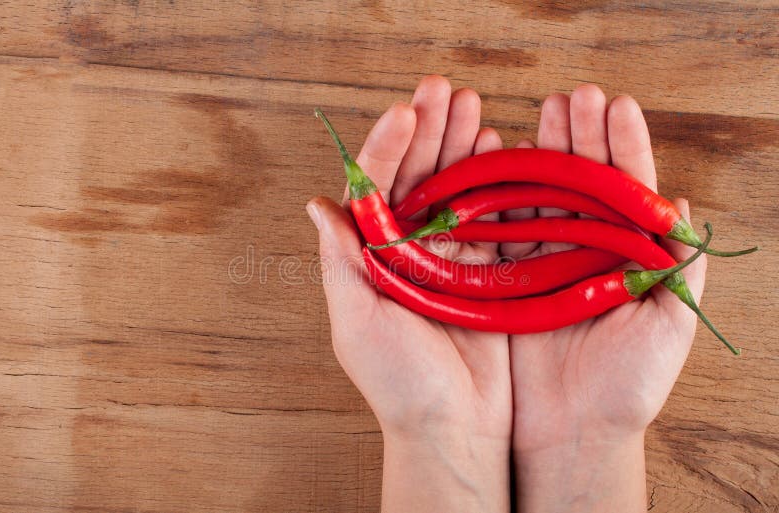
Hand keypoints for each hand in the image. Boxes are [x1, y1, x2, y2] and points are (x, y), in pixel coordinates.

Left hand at [308, 76, 510, 511]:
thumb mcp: (356, 323)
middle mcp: (408, 249)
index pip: (374, 187)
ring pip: (454, 188)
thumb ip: (341, 262)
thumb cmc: (397, 383)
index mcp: (371, 256)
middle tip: (443, 90)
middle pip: (416, 177)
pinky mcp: (488, 269)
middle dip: (428, 131)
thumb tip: (317, 204)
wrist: (453, 426)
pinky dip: (495, 183)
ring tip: (473, 108)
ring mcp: (449, 256)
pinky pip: (491, 216)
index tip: (404, 113)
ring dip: (461, 146)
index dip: (387, 147)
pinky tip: (499, 150)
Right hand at [507, 85, 706, 511]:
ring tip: (540, 115)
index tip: (615, 106)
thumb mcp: (671, 324)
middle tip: (573, 97)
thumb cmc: (628, 386)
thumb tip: (677, 204)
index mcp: (626, 256)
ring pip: (540, 197)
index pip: (626, 189)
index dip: (622, 146)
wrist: (573, 433)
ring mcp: (542, 265)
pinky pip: (501, 231)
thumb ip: (681, 266)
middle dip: (579, 137)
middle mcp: (583, 252)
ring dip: (540, 155)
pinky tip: (499, 162)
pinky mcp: (504, 282)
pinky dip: (498, 196)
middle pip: (580, 183)